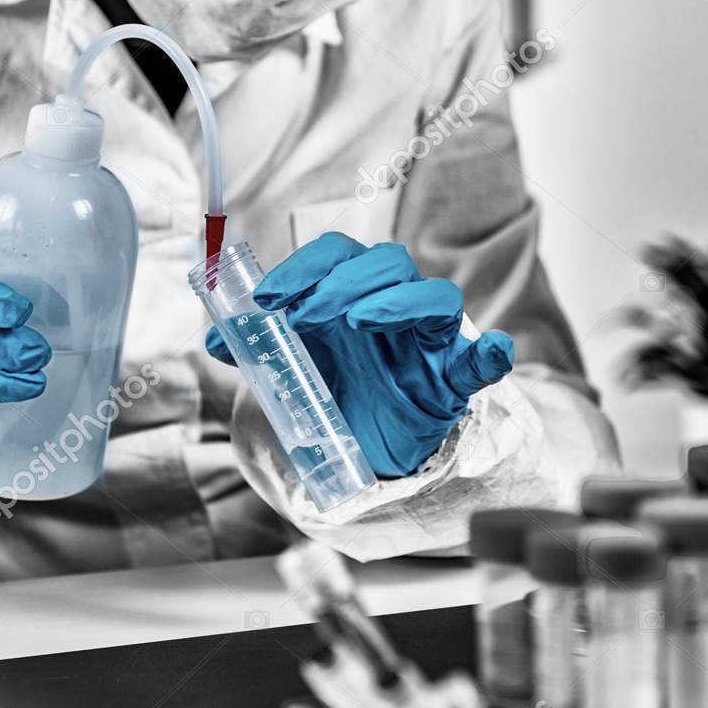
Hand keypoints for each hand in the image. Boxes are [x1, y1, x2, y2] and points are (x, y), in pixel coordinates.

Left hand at [204, 234, 513, 476]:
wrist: (372, 451)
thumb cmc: (342, 395)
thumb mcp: (296, 369)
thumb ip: (260, 349)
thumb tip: (214, 338)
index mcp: (356, 296)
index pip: (338, 256)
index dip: (305, 267)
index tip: (268, 298)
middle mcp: (397, 308)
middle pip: (389, 263)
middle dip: (342, 282)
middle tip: (304, 316)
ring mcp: (432, 343)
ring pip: (437, 298)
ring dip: (396, 301)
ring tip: (357, 322)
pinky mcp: (455, 382)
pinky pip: (484, 361)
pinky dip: (492, 354)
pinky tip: (491, 353)